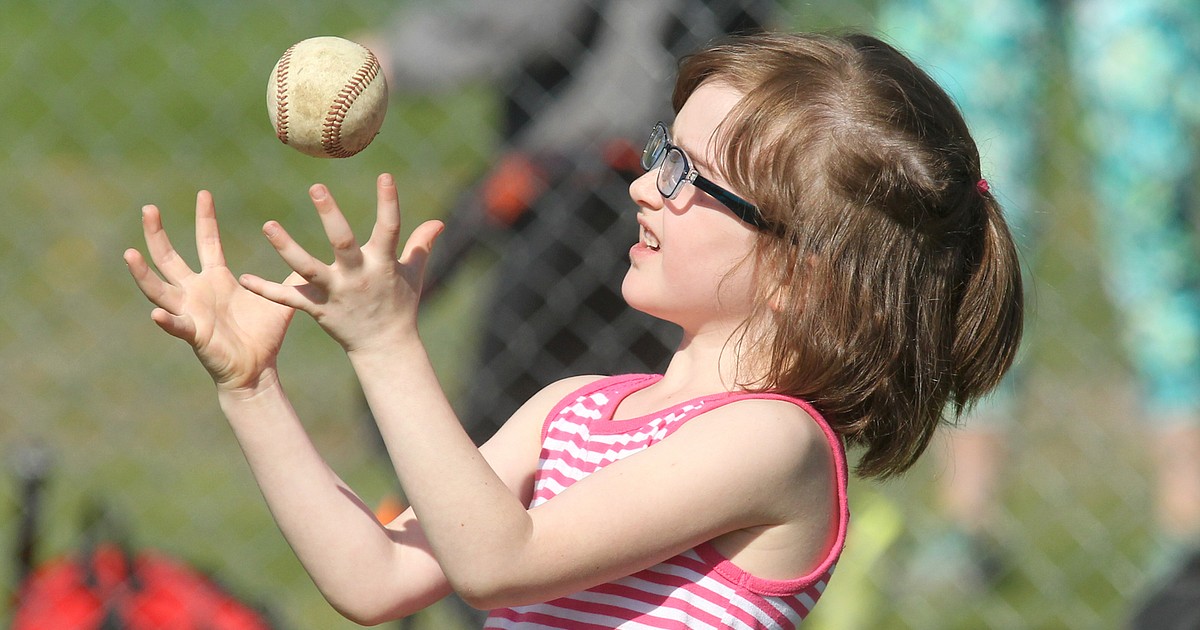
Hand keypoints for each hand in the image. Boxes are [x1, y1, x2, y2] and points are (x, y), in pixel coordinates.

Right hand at [125, 191, 296, 391]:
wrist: (257, 370)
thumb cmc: (263, 336)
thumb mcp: (279, 298)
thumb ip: (289, 277)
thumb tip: (309, 256)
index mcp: (216, 279)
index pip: (207, 241)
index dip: (205, 218)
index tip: (204, 192)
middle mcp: (197, 292)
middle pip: (169, 257)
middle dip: (157, 234)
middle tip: (148, 208)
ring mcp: (191, 312)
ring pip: (159, 289)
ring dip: (143, 273)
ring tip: (130, 254)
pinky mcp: (195, 335)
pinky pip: (177, 327)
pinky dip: (167, 320)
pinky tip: (156, 313)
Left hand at [239, 173, 443, 354]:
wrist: (385, 347)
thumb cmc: (399, 304)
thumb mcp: (413, 274)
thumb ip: (421, 244)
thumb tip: (439, 221)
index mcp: (383, 264)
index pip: (389, 228)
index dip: (389, 203)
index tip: (385, 176)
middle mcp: (358, 277)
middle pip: (343, 243)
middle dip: (331, 216)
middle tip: (315, 187)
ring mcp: (336, 293)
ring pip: (308, 268)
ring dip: (287, 248)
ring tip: (267, 225)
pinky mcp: (318, 309)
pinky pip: (289, 299)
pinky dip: (267, 290)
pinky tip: (244, 279)